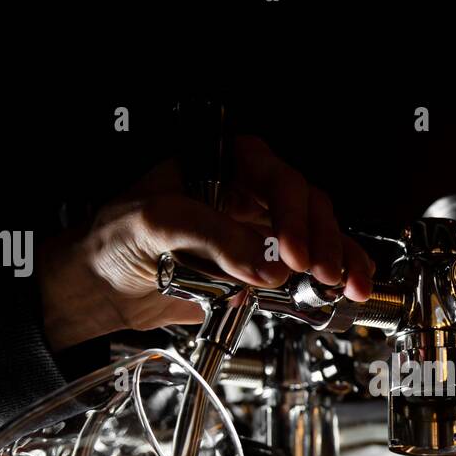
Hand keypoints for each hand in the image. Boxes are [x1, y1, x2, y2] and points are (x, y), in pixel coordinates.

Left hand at [39, 136, 375, 350]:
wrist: (102, 289)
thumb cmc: (115, 239)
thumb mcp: (154, 222)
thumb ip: (211, 236)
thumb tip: (265, 263)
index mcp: (224, 166)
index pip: (274, 177)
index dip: (289, 212)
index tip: (290, 252)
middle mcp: (249, 195)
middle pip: (306, 204)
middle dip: (320, 239)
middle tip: (316, 272)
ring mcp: (261, 234)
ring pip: (318, 235)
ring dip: (338, 258)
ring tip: (343, 284)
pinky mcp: (265, 270)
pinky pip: (310, 268)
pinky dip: (336, 276)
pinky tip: (352, 286)